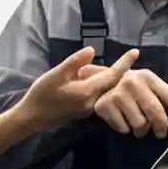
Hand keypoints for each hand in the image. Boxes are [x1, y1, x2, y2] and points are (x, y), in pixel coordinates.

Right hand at [21, 47, 137, 129]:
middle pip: (112, 84)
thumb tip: (92, 50)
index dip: (124, 63)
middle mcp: (92, 102)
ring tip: (120, 66)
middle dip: (121, 71)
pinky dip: (104, 86)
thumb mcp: (56, 74)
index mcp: (87, 91)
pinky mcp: (84, 111)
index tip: (136, 52)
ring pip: (107, 91)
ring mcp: (89, 109)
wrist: (31, 118)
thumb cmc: (41, 94)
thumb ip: (75, 62)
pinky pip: (100, 96)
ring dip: (114, 79)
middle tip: (130, 56)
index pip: (111, 76)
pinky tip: (102, 78)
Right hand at [95, 69, 167, 138]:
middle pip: (156, 113)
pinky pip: (124, 129)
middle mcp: (133, 82)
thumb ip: (162, 108)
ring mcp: (118, 93)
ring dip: (142, 130)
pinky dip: (125, 129)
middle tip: (161, 132)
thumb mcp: (147, 91)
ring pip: (140, 125)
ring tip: (138, 123)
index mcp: (149, 77)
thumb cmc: (131, 89)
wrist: (99, 83)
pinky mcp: (104, 105)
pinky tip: (122, 119)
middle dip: (161, 127)